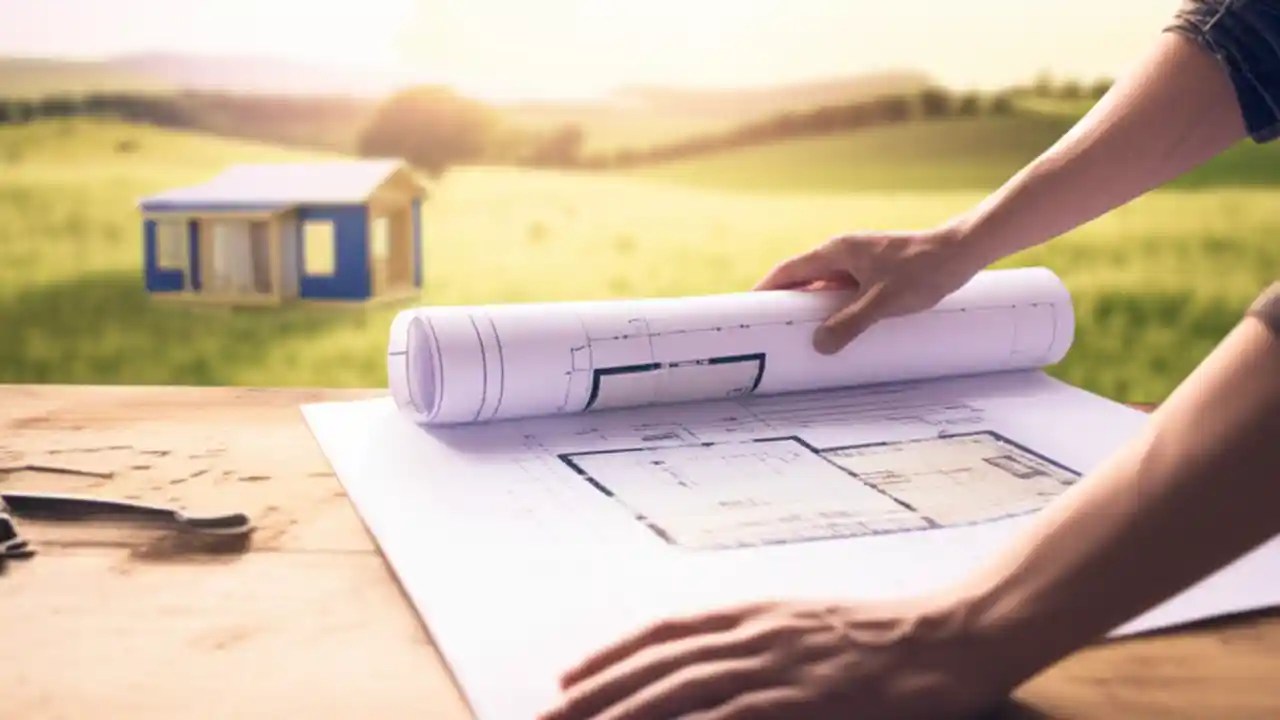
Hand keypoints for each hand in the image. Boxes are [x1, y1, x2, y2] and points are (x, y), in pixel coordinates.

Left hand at [539, 598, 1006, 719]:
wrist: (949, 635)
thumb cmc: (886, 634)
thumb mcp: (812, 624)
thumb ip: (761, 640)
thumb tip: (714, 661)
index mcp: (756, 613)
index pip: (666, 632)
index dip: (614, 655)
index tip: (571, 679)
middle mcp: (754, 634)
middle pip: (658, 663)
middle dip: (597, 694)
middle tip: (548, 717)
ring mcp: (776, 666)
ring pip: (679, 690)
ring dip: (621, 712)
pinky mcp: (801, 698)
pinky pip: (728, 717)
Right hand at [755, 224, 992, 354]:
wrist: (961, 252)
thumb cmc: (922, 271)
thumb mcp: (882, 303)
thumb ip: (849, 324)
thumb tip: (818, 345)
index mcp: (835, 251)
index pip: (788, 271)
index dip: (765, 290)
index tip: (747, 309)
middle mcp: (842, 252)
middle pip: (802, 279)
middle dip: (785, 303)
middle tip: (769, 330)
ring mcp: (859, 260)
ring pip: (824, 286)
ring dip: (812, 307)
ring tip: (799, 335)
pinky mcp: (875, 269)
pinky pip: (843, 289)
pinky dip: (834, 306)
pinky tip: (838, 327)